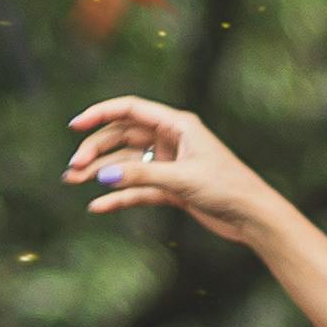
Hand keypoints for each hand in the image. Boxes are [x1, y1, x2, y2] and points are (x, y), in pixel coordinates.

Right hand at [61, 96, 272, 238]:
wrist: (252, 217)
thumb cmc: (227, 188)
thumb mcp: (182, 179)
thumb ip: (141, 175)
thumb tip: (103, 176)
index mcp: (177, 124)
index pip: (130, 110)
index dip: (100, 114)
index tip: (75, 126)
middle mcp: (171, 140)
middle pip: (123, 138)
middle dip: (97, 151)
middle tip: (74, 168)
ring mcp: (169, 164)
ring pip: (127, 164)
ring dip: (102, 173)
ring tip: (74, 182)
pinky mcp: (171, 189)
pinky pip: (138, 189)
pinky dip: (119, 196)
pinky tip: (98, 206)